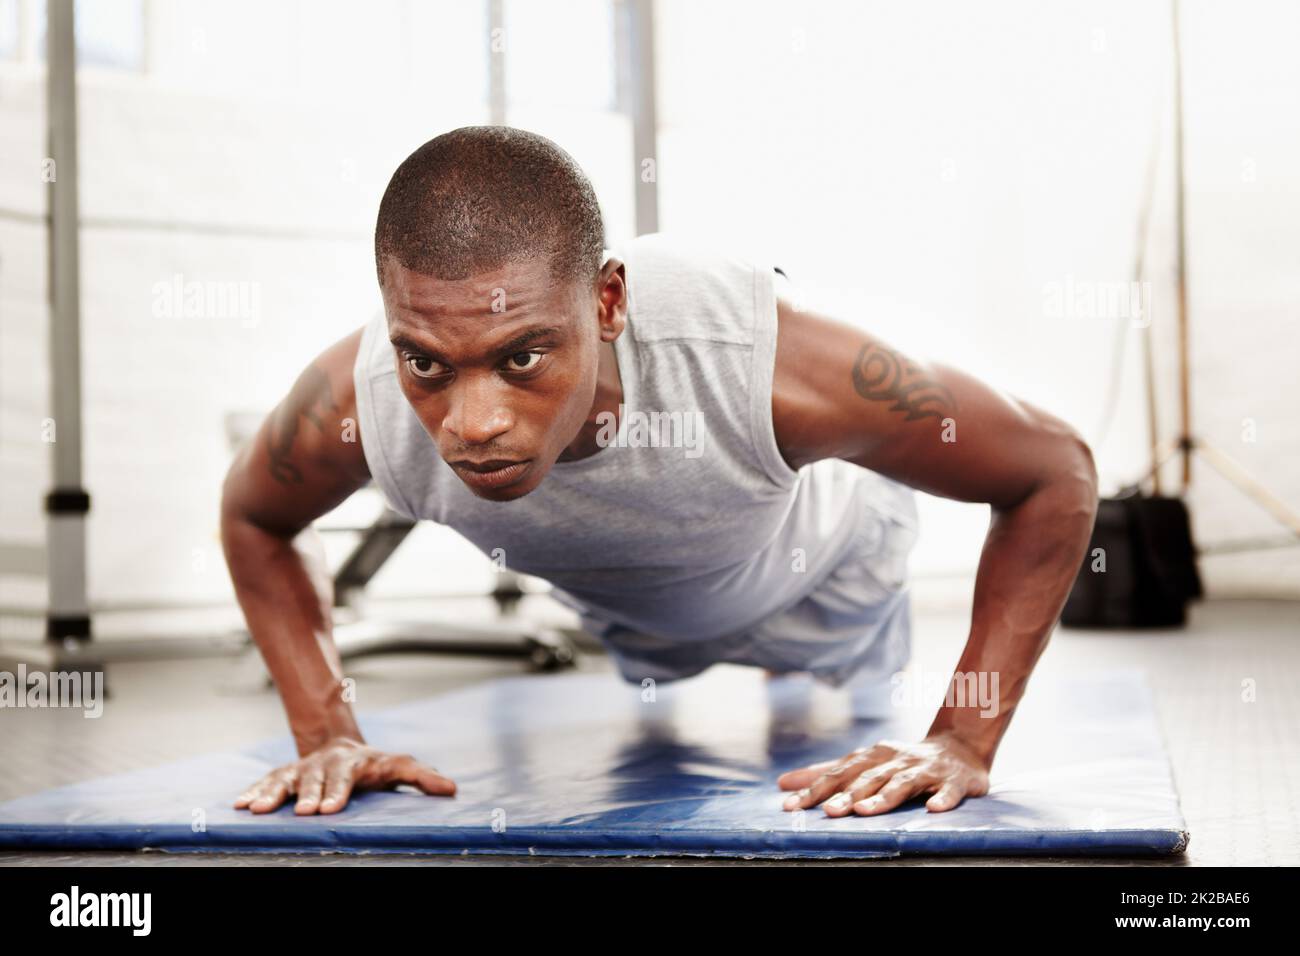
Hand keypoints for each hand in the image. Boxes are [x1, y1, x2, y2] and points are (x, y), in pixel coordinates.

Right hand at [234, 737, 456, 814]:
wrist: (341, 745)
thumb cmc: (374, 765)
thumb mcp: (398, 767)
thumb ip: (422, 776)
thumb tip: (452, 789)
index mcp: (355, 762)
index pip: (347, 777)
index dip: (339, 791)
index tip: (331, 809)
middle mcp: (326, 762)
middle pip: (316, 778)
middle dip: (309, 795)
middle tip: (303, 813)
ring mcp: (303, 767)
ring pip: (286, 779)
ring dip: (272, 794)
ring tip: (258, 811)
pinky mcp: (284, 774)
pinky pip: (267, 781)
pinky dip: (253, 792)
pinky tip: (240, 806)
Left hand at [778, 732, 988, 815]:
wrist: (957, 748)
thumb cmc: (900, 761)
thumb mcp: (864, 763)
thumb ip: (826, 773)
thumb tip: (783, 784)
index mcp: (872, 756)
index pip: (839, 773)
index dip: (815, 788)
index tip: (790, 805)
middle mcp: (896, 760)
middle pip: (868, 778)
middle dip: (847, 794)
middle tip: (827, 811)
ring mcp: (925, 769)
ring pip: (902, 783)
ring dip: (884, 797)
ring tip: (865, 811)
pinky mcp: (954, 781)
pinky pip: (949, 790)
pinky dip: (942, 798)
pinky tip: (934, 809)